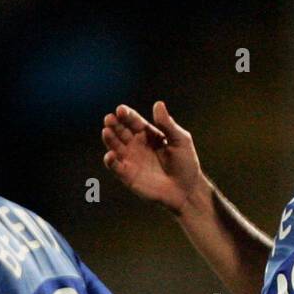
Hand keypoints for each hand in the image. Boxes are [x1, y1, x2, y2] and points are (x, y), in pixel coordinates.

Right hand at [102, 102, 210, 216]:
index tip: (120, 110)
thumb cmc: (186, 163)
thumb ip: (167, 124)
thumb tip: (158, 103)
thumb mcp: (180, 140)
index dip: (126, 115)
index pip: (134, 121)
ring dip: (109, 138)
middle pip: (121, 131)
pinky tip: (110, 154)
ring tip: (107, 131)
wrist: (187, 190)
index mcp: (148, 134)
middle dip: (114, 124)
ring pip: (114, 146)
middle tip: (109, 119)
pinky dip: (110, 161)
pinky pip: (115, 166)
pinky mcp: (128, 175)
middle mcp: (136, 145)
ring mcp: (131, 159)